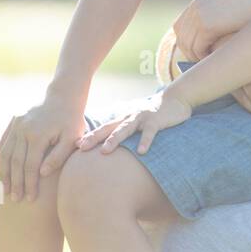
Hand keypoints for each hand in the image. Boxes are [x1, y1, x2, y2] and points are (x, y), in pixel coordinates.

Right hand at [0, 97, 87, 203]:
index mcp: (39, 134)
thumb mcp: (72, 138)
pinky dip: (0, 159)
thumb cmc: (71, 121)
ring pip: (5, 153)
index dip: (30, 184)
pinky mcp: (14, 121)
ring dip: (4, 173)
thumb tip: (42, 173)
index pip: (31, 166)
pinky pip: (3, 143)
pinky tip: (1, 172)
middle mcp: (24, 128)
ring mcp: (17, 124)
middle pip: (16, 162)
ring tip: (5, 190)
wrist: (64, 96)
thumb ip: (58, 156)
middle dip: (15, 183)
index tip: (30, 199)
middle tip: (15, 200)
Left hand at [76, 88, 191, 154]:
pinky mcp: (156, 120)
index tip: (75, 146)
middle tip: (81, 148)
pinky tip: (141, 152)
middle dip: (94, 138)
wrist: (175, 100)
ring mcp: (142, 118)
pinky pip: (149, 132)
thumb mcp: (137, 123)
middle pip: (109, 128)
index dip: (89, 137)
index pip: (103, 129)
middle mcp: (129, 117)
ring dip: (115, 139)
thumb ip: (125, 132)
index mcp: (123, 120)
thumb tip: (111, 148)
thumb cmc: (153, 116)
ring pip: (126, 129)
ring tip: (105, 151)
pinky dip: (145, 141)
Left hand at [173, 0, 250, 61]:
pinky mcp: (207, 26)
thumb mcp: (229, 8)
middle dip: (190, 52)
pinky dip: (205, 57)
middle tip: (204, 63)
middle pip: (181, 37)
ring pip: (188, 45)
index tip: (198, 53)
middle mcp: (196, 5)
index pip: (180, 26)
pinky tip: (217, 60)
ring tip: (212, 64)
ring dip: (198, 57)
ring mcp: (200, 14)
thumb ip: (216, 18)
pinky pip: (198, 49)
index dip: (187, 42)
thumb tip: (207, 40)